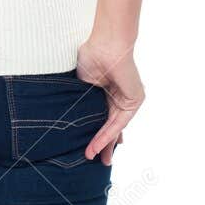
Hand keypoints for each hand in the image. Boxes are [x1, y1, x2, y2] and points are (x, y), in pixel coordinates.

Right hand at [77, 36, 145, 164]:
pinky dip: (108, 134)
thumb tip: (70, 120)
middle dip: (103, 144)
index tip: (89, 149)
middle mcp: (121, 98)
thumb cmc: (91, 57)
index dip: (96, 134)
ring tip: (92, 156)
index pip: (102, 119)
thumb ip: (81, 104)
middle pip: (110, 126)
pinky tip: (97, 145)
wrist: (105, 45)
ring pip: (114, 127)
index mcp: (108, 94)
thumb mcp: (83, 86)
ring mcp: (129, 100)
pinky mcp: (135, 100)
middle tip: (94, 160)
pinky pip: (119, 122)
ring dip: (103, 143)